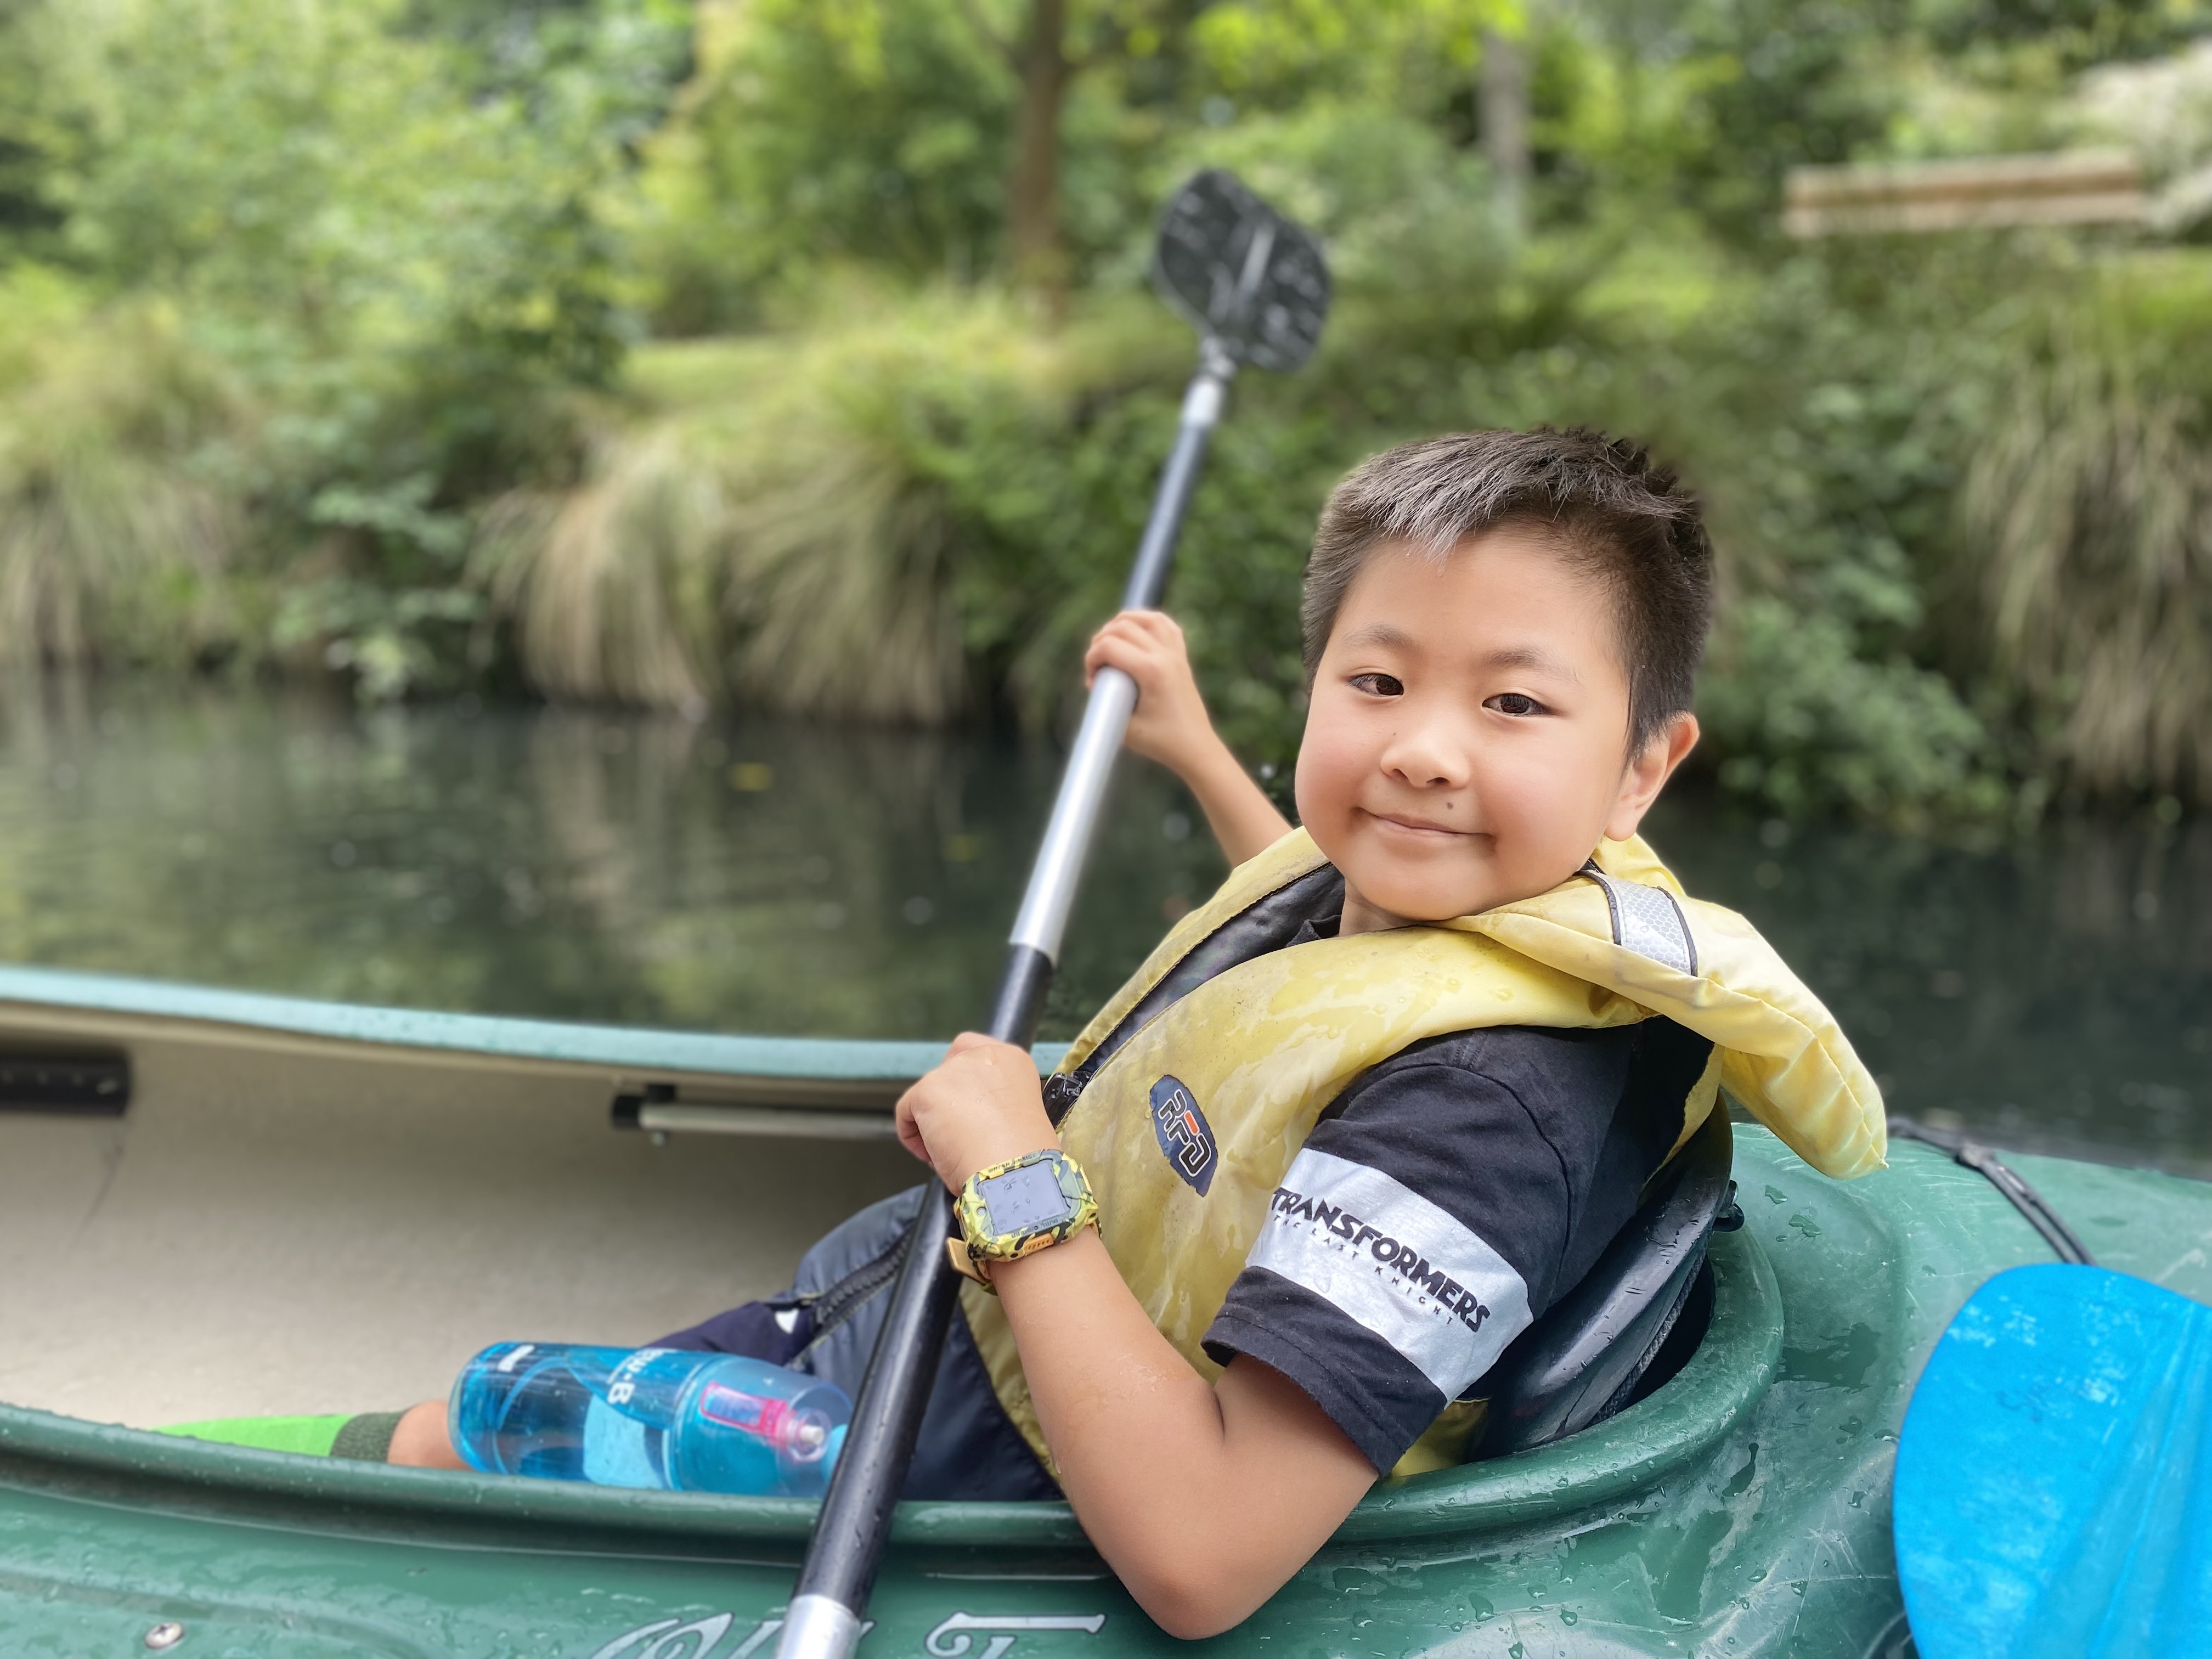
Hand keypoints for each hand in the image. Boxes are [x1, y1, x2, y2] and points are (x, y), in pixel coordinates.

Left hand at [895, 1032, 1056, 1190]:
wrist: (1014, 1170)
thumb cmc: (1021, 1157)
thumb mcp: (1015, 1115)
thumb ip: (991, 1101)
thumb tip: (967, 1115)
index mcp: (1010, 1061)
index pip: (971, 1052)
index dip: (962, 1082)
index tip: (966, 1110)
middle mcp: (982, 1056)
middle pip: (946, 1073)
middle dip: (946, 1105)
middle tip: (960, 1137)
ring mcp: (952, 1071)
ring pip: (926, 1096)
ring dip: (933, 1124)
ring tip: (954, 1152)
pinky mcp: (927, 1090)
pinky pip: (906, 1113)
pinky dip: (914, 1138)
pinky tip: (937, 1156)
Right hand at [1084, 610, 1215, 771]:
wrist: (1196, 748)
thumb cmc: (1161, 742)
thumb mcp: (1124, 727)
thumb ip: (1106, 701)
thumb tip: (1097, 681)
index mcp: (1151, 672)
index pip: (1109, 646)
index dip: (1091, 658)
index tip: (1091, 679)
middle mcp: (1166, 657)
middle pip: (1123, 627)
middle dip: (1101, 640)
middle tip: (1097, 665)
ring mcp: (1176, 654)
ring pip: (1146, 618)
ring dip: (1122, 622)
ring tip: (1109, 640)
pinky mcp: (1182, 658)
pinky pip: (1166, 626)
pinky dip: (1148, 621)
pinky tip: (1136, 630)